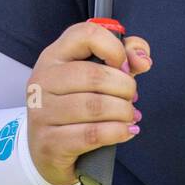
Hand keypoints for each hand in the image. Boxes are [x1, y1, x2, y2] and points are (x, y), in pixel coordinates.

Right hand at [25, 21, 153, 184]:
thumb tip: (142, 60)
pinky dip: (118, 132)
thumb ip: (126, 54)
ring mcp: (42, 112)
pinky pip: (93, 134)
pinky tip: (126, 131)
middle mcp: (43, 80)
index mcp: (54, 55)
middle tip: (132, 98)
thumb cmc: (78, 104)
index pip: (86, 34)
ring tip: (130, 115)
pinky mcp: (50, 142)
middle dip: (125, 88)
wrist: (47, 150)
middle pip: (95, 75)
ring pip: (96, 106)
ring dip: (124, 112)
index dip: (115, 48)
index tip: (125, 66)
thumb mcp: (99, 73)